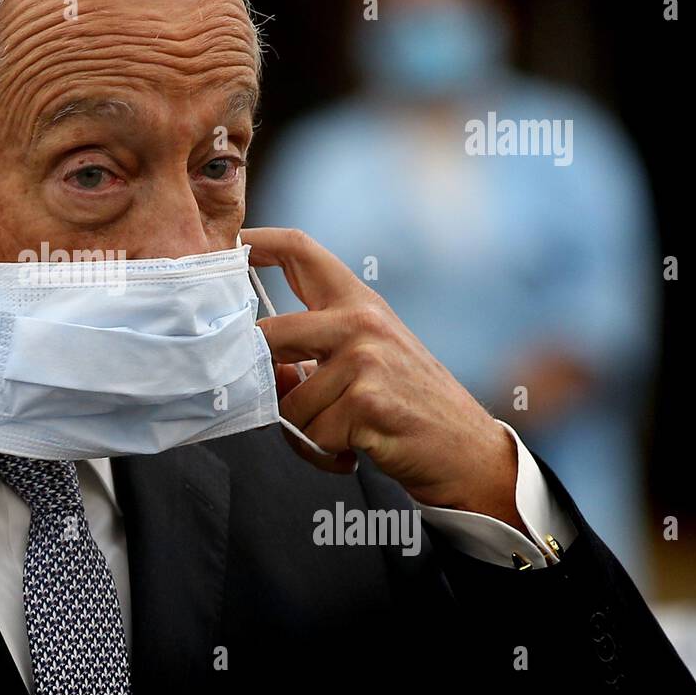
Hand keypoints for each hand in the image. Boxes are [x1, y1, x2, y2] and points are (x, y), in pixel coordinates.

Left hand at [243, 227, 522, 528]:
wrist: (467, 452)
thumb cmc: (410, 407)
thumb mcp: (365, 363)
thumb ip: (312, 355)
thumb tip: (261, 369)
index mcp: (359, 302)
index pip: (300, 251)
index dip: (256, 241)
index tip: (228, 241)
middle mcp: (361, 321)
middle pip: (269, 335)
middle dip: (261, 376)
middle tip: (286, 401)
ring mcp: (365, 358)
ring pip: (288, 400)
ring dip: (306, 430)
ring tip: (343, 434)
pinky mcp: (366, 400)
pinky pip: (312, 433)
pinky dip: (324, 452)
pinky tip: (354, 451)